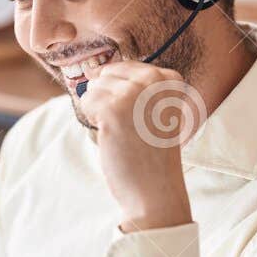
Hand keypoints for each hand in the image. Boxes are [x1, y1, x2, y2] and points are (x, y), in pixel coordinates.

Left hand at [76, 61, 198, 232]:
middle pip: (108, 74)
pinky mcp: (113, 109)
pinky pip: (86, 101)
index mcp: (170, 78)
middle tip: (129, 127)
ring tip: (121, 132)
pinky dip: (92, 119)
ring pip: (94, 87)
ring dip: (99, 111)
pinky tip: (111, 135)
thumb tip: (92, 70)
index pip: (126, 67)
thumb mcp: (153, 109)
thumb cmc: (150, 152)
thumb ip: (134, 85)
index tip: (140, 118)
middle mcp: (155, 80)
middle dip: (108, 101)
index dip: (122, 95)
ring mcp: (133, 93)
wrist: (154, 189)